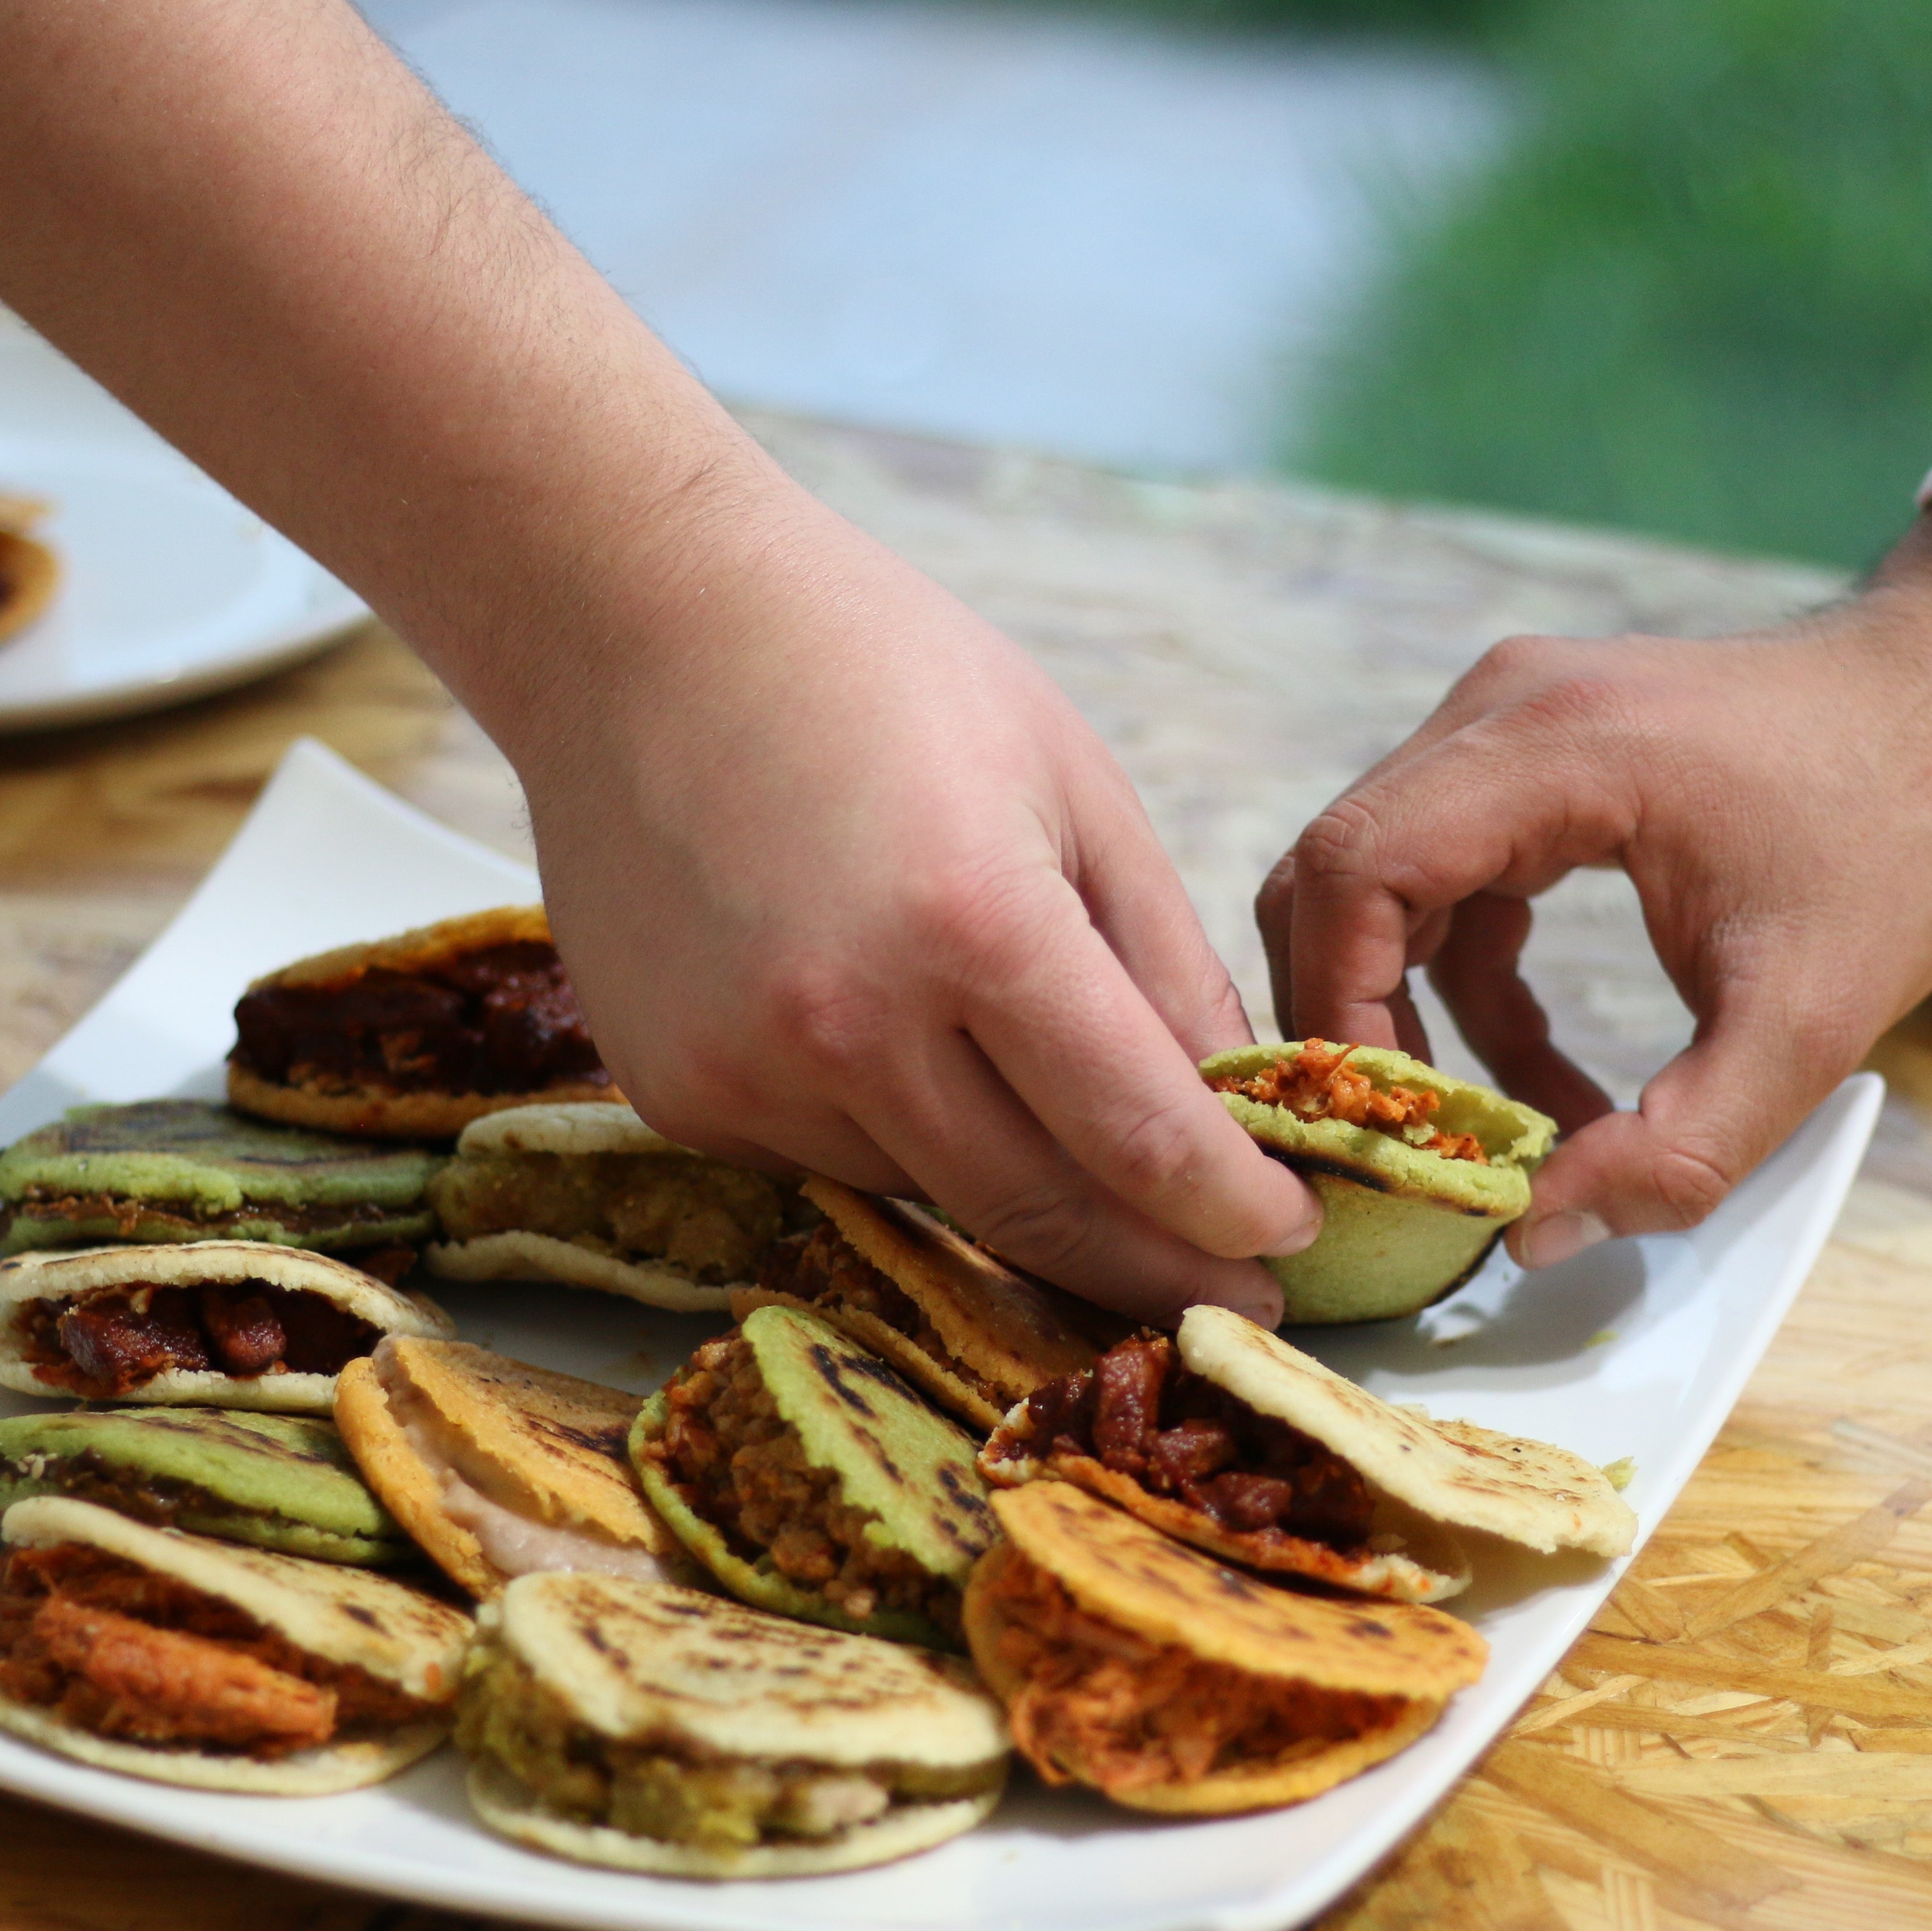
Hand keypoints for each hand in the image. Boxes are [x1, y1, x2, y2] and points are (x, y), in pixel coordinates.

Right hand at [488, 479, 1318, 1324]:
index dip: (1232, 1212)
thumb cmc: (882, 673)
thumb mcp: (1072, 784)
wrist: (639, 628)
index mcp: (972, 923)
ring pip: (937, 1197)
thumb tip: (1237, 1116)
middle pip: (1040, 1213)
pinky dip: (901, 1142)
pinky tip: (905, 1055)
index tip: (1291, 1241)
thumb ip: (1164, 963)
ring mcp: (746, 1073)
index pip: (1138, 1135)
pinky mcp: (677, 1098)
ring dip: (1025, 1194)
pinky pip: (831, 1166)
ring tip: (1074, 1145)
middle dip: (1156, 1268)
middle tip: (1237, 1302)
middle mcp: (847, 1023)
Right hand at [1258, 505, 1931, 1265]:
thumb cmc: (1903, 831)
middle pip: (1335, 871)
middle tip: (1401, 1146)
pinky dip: (1463, 978)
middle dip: (1354, 1023)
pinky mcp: (1534, 752)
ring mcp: (1511, 720)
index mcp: (1552, 745)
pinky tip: (1537, 1072)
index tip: (1376, 1126)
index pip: (1353, 870)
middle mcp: (1503, 708)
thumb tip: (1536, 1236)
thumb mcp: (1805, 1024)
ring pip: (1378, 878)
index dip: (1338, 1009)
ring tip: (1492, 1132)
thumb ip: (1676, 1150)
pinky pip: (1441, 873)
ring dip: (1413, 1012)